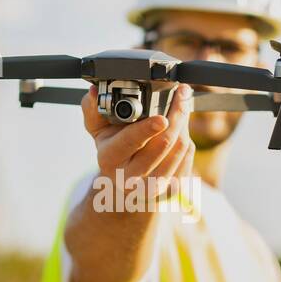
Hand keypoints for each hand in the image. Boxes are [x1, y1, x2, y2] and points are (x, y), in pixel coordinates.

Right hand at [80, 81, 194, 201]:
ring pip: (180, 148)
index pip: (130, 141)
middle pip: (163, 143)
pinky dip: (187, 137)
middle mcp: (130, 177)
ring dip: (184, 122)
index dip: (147, 129)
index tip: (162, 118)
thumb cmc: (113, 150)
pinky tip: (180, 129)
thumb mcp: (98, 130)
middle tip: (182, 93)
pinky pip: (187, 156)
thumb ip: (93, 109)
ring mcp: (153, 186)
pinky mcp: (172, 188)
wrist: (123, 183)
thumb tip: (93, 93)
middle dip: (176, 114)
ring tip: (181, 106)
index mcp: (109, 159)